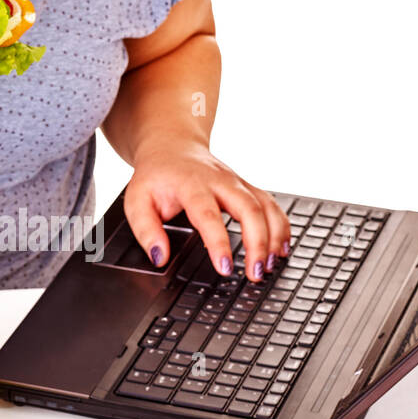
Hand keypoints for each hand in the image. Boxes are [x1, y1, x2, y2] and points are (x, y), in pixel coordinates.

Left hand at [124, 139, 290, 281]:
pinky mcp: (247, 187)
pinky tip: (281, 249)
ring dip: (273, 237)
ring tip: (270, 265)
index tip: (224, 267)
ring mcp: (237, 182)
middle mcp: (220, 181)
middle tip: (255, 273)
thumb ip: (145, 230)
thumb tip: (159, 257)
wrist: (171, 146)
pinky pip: (271, 205)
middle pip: (248, 208)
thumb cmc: (156, 176)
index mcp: (192, 185)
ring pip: (265, 206)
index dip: (219, 242)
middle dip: (257, 242)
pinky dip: (281, 227)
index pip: (208, 215)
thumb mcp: (136, 201)